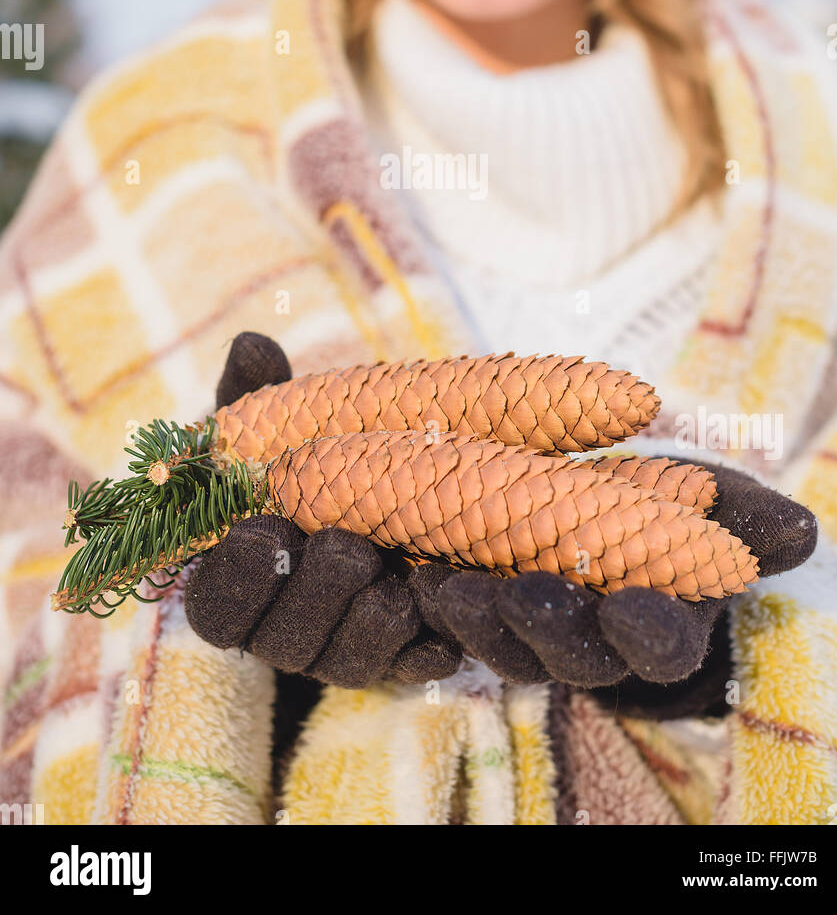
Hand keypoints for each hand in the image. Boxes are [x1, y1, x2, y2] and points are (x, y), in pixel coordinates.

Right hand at [184, 332, 462, 686]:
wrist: (382, 510)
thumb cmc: (307, 468)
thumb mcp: (279, 435)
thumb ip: (259, 400)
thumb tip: (254, 343)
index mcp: (236, 586)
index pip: (218, 604)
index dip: (239, 575)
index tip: (266, 528)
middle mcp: (282, 631)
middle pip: (284, 639)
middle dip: (317, 591)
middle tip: (347, 547)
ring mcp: (341, 652)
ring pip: (347, 659)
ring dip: (372, 622)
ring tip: (398, 580)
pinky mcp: (399, 662)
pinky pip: (411, 667)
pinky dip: (428, 649)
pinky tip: (444, 625)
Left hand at [417, 456, 816, 716]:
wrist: (599, 509)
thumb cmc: (671, 508)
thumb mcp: (710, 501)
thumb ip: (746, 517)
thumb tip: (799, 531)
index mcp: (656, 624)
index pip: (657, 646)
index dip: (646, 632)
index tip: (633, 606)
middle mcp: (592, 646)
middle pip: (568, 655)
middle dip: (543, 625)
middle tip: (518, 592)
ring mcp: (529, 637)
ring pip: (500, 644)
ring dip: (471, 615)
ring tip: (444, 577)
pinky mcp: (476, 615)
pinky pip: (449, 620)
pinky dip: (428, 597)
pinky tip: (404, 563)